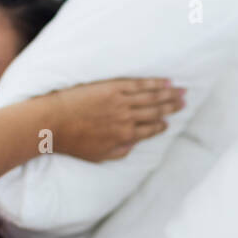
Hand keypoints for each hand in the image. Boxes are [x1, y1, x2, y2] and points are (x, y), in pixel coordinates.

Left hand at [44, 77, 185, 161]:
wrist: (52, 123)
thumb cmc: (72, 142)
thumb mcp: (98, 156)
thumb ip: (119, 152)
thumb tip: (133, 146)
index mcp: (124, 136)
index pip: (150, 130)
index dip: (162, 125)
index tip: (169, 122)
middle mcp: (126, 119)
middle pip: (155, 111)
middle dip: (172, 107)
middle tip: (185, 102)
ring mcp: (120, 102)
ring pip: (151, 97)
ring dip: (168, 94)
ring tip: (181, 91)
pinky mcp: (112, 87)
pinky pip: (138, 84)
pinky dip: (153, 83)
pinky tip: (164, 81)